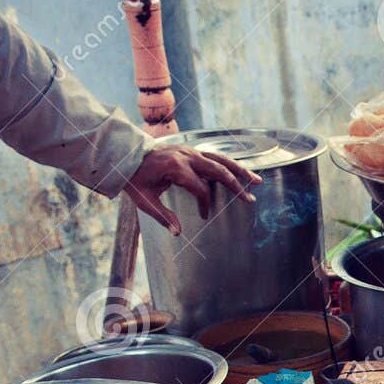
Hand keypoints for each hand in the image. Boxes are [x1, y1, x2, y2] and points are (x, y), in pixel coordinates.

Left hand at [121, 143, 262, 234]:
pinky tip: (240, 172)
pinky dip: (229, 164)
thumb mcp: (144, 200)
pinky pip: (215, 156)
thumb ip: (162, 216)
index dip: (205, 205)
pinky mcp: (192, 151)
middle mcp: (187, 157)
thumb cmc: (135, 178)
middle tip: (251, 199)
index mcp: (176, 168)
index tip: (204, 217)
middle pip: (219, 171)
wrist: (127, 155)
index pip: (200, 189)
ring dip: (240, 170)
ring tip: (257, 181)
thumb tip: (178, 233)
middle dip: (237, 186)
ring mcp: (191, 151)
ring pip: (221, 160)